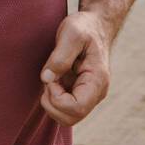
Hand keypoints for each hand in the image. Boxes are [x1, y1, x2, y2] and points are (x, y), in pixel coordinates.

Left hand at [39, 9, 112, 125]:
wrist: (95, 26)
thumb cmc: (84, 28)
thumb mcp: (72, 33)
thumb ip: (60, 56)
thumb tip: (47, 79)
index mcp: (97, 81)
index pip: (77, 108)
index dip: (57, 98)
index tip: (51, 78)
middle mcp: (95, 93)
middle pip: (70, 118)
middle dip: (51, 102)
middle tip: (48, 79)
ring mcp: (88, 96)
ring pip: (66, 118)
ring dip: (51, 101)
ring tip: (51, 78)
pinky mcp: (80, 94)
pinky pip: (63, 109)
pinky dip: (52, 99)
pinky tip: (53, 80)